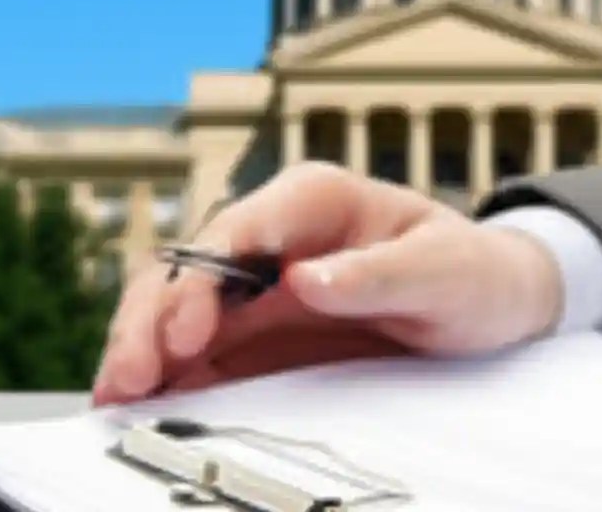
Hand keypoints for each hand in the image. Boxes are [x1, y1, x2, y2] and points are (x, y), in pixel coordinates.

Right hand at [91, 162, 563, 405]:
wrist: (485, 299)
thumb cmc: (468, 271)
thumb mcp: (440, 271)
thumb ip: (376, 275)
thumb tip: (306, 279)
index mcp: (315, 200)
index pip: (239, 229)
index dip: (201, 277)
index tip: (187, 330)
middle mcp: (274, 235)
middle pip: (190, 269)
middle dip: (151, 319)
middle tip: (131, 377)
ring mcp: (259, 283)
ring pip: (177, 308)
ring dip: (142, 348)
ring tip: (116, 397)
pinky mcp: (257, 328)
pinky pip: (196, 348)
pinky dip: (165, 374)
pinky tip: (138, 403)